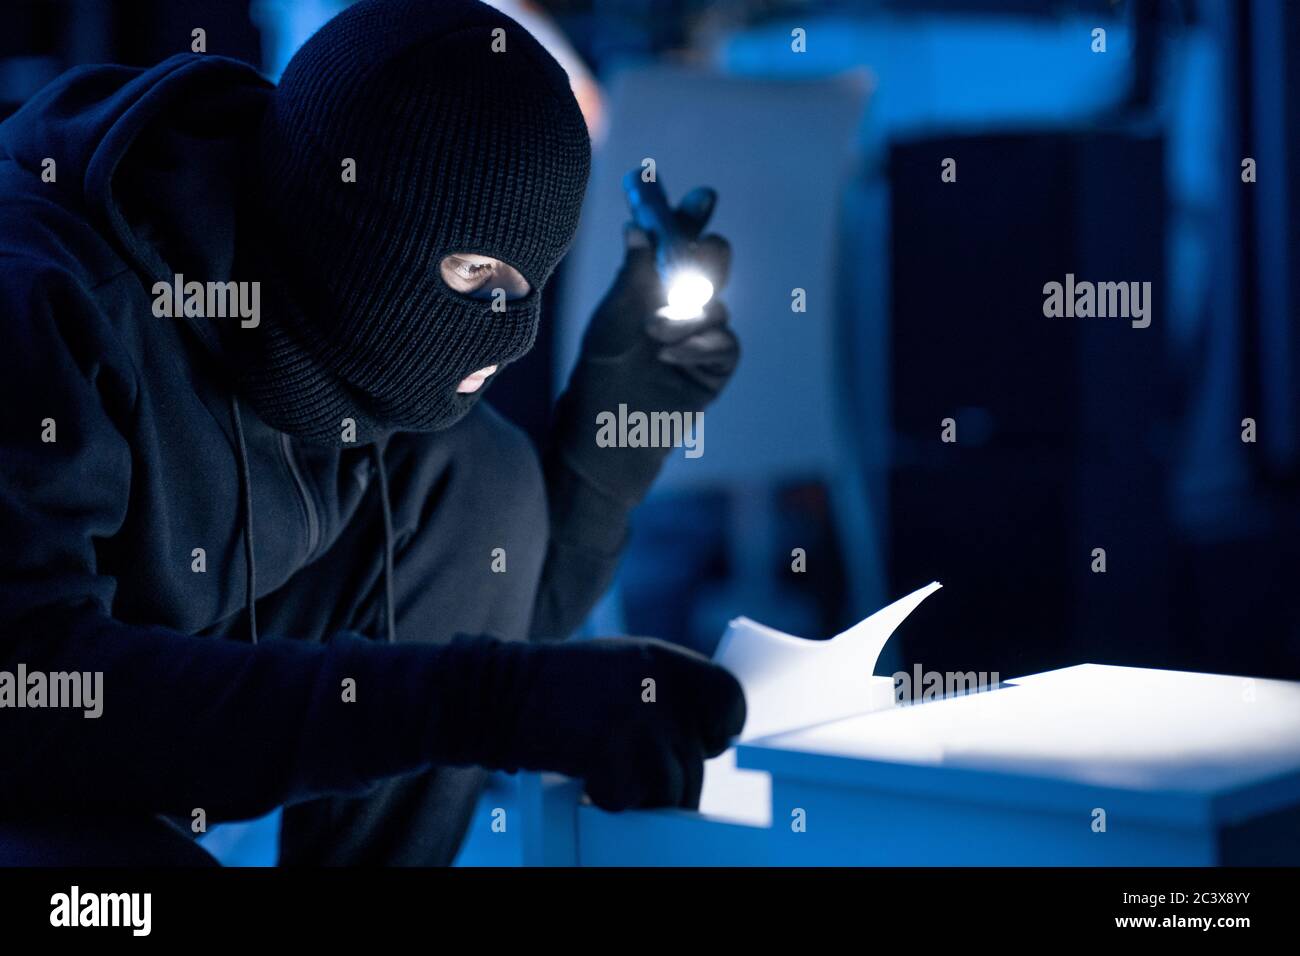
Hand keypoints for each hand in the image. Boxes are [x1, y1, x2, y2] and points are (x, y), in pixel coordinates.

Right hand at [483, 636, 746, 810]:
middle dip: (671, 777)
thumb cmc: (560, 687)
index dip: (717, 730)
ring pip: (672, 788)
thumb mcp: (624, 666)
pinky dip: (608, 797)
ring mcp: (639, 720)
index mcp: (666, 659)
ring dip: (641, 792)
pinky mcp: (612, 753)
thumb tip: (713, 736)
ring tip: (604, 765)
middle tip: (632, 766)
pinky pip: (631, 800)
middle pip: (698, 758)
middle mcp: (659, 685)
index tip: (701, 743)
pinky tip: (585, 773)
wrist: (495, 692)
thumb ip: (668, 689)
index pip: (730, 699)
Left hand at [579, 186, 738, 395]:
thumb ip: (632, 275)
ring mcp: (703, 332)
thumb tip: (635, 227)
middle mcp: (683, 300)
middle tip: (689, 261)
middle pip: (714, 261)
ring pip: (718, 303)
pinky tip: (670, 356)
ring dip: (687, 316)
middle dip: (705, 258)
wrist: (608, 427)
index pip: (679, 239)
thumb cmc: (602, 369)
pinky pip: (725, 342)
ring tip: (654, 333)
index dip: (691, 216)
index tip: (701, 197)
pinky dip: (699, 345)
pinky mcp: (716, 365)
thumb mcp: (611, 317)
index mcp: (655, 281)